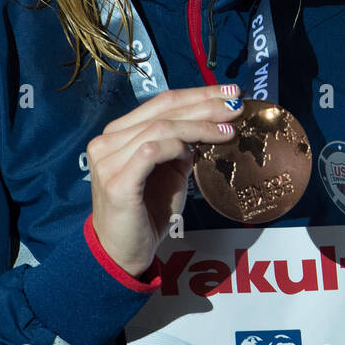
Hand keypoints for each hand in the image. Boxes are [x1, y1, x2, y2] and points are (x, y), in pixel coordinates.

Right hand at [87, 84, 244, 275]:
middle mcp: (108, 141)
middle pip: (164, 110)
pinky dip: (178, 146)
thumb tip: (213, 123)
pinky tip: (199, 149)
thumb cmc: (148, 211)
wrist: (123, 253)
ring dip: (200, 125)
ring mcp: (108, 160)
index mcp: (120, 134)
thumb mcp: (171, 171)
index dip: (198, 93)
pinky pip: (152, 151)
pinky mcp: (116, 181)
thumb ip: (183, 146)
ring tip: (228, 130)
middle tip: (237, 104)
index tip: (230, 92)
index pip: (162, 102)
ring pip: (161, 128)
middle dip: (205, 104)